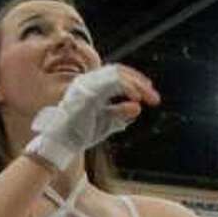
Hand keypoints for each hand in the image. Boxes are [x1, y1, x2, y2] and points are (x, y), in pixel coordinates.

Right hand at [25, 65, 158, 171]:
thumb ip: (121, 114)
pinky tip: (137, 97)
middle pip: (119, 72)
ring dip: (136, 84)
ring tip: (149, 97)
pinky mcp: (87, 93)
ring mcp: (86, 85)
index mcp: (92, 86)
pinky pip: (111, 83)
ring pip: (117, 75)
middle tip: (155, 98)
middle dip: (140, 82)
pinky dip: (126, 88)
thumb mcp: (107, 122)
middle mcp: (88, 82)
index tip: (150, 94)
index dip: (135, 81)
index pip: (116, 75)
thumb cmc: (80, 133)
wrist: (62, 144)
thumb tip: (138, 108)